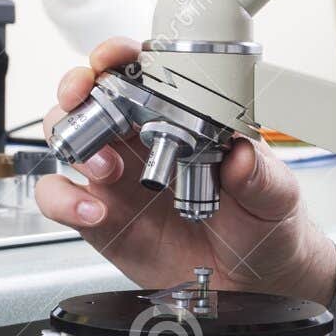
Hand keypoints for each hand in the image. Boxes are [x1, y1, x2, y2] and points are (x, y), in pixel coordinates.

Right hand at [36, 38, 335, 304]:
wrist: (255, 279)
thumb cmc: (264, 223)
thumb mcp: (275, 196)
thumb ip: (260, 176)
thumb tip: (241, 156)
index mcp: (181, 119)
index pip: (141, 73)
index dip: (119, 56)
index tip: (114, 56)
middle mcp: (141, 140)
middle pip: (89, 96)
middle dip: (77, 86)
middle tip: (86, 96)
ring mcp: (116, 178)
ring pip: (65, 139)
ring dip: (74, 142)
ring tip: (107, 168)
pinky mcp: (99, 218)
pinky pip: (60, 198)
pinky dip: (64, 200)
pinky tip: (93, 211)